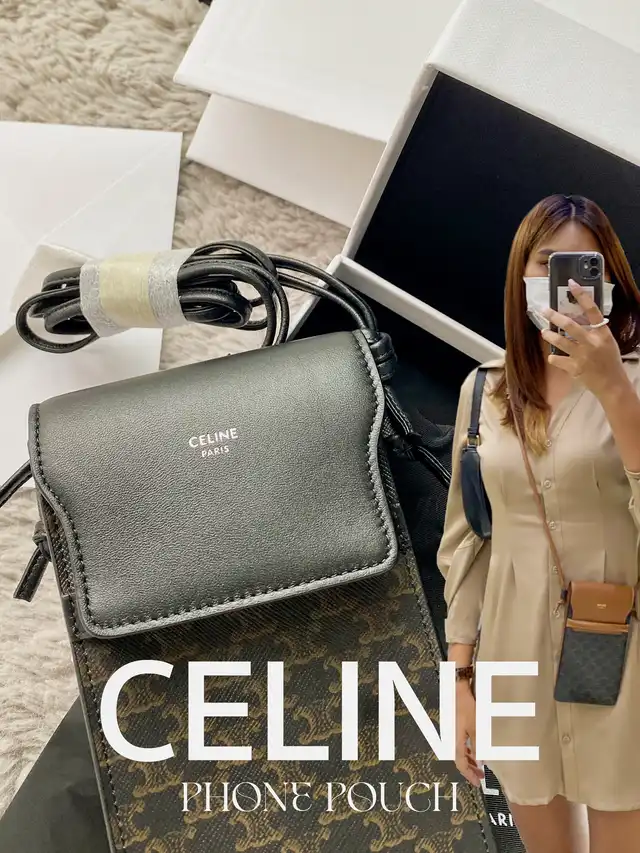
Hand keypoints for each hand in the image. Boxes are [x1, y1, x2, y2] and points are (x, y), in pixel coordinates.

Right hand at [455, 683, 483, 786]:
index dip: (469, 774)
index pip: (460, 763)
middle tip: (480, 776)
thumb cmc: (467, 708)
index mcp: (455, 741)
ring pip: (461, 751)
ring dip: (470, 759)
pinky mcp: (456, 726)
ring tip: (479, 766)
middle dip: (470, 769)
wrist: (458, 690)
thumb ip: (478, 745)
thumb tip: (480, 761)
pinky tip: (475, 750)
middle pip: (459, 759)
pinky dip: (469, 750)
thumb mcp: (476, 728)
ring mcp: (454, 732)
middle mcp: (452, 738)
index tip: (478, 783)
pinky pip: (462, 743)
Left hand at [541, 279, 625, 397]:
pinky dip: (553, 358)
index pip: (592, 310)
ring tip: (544, 331)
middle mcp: (592, 342)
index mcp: (602, 333)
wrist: (612, 384)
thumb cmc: (610, 361)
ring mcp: (582, 356)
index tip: (571, 284)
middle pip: (570, 325)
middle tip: (544, 310)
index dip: (581, 296)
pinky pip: (557, 360)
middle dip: (554, 316)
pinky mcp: (574, 368)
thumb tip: (579, 319)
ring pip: (560, 341)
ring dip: (549, 336)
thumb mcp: (607, 342)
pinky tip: (552, 357)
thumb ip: (594, 332)